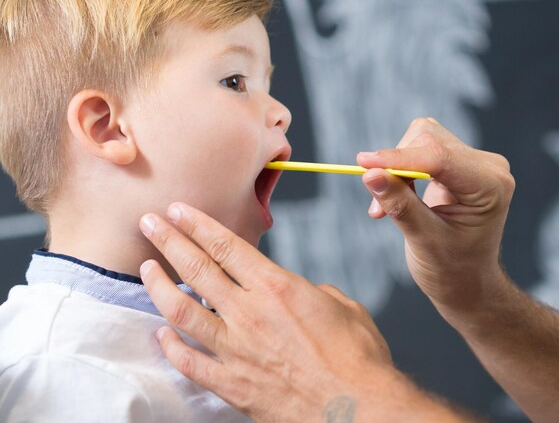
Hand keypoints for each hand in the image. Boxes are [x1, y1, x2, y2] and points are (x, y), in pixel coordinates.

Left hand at [137, 202, 425, 421]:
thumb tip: (308, 293)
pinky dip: (170, 346)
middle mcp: (250, 313)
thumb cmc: (358, 359)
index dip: (197, 224)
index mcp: (278, 287)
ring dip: (158, 286)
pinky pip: (188, 362)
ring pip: (181, 311)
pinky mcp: (231, 384)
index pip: (227, 245)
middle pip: (197, 268)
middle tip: (149, 223)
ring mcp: (236, 349)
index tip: (179, 210)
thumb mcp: (345, 307)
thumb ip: (317, 292)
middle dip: (168, 241)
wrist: (355, 407)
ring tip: (146, 269)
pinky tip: (161, 334)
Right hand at [357, 118, 515, 318]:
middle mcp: (487, 166)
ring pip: (422, 139)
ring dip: (397, 168)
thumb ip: (399, 205)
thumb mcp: (424, 240)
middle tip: (378, 207)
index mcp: (491, 185)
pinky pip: (422, 148)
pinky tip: (398, 199)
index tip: (362, 162)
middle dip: (396, 167)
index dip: (399, 158)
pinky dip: (402, 169)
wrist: (468, 282)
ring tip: (388, 207)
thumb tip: (370, 173)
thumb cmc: (452, 269)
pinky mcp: (459, 162)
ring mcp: (475, 162)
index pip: (440, 157)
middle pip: (429, 140)